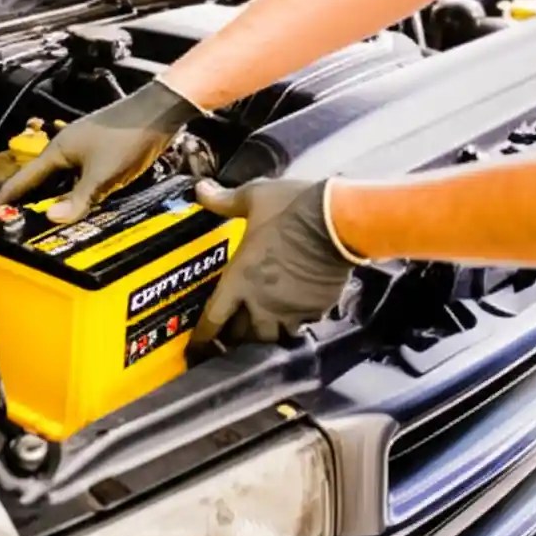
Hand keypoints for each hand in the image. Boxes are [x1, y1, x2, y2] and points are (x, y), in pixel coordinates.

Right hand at [0, 79, 201, 222]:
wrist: (158, 112)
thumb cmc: (127, 137)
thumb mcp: (102, 175)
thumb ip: (78, 200)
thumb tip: (52, 218)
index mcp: (59, 150)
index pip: (26, 176)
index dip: (10, 194)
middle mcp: (67, 147)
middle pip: (43, 178)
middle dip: (32, 198)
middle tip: (19, 219)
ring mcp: (84, 148)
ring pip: (63, 178)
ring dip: (57, 196)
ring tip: (47, 217)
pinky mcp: (101, 150)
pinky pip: (79, 175)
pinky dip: (75, 190)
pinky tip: (81, 202)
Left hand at [192, 177, 356, 344]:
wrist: (336, 219)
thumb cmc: (290, 208)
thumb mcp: (253, 198)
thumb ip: (224, 200)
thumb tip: (200, 190)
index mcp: (239, 280)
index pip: (214, 319)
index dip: (203, 337)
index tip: (198, 346)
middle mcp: (261, 302)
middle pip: (243, 336)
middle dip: (236, 336)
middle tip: (235, 332)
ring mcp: (290, 309)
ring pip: (273, 337)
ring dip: (266, 334)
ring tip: (266, 328)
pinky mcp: (317, 308)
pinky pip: (302, 325)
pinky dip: (296, 323)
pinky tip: (297, 314)